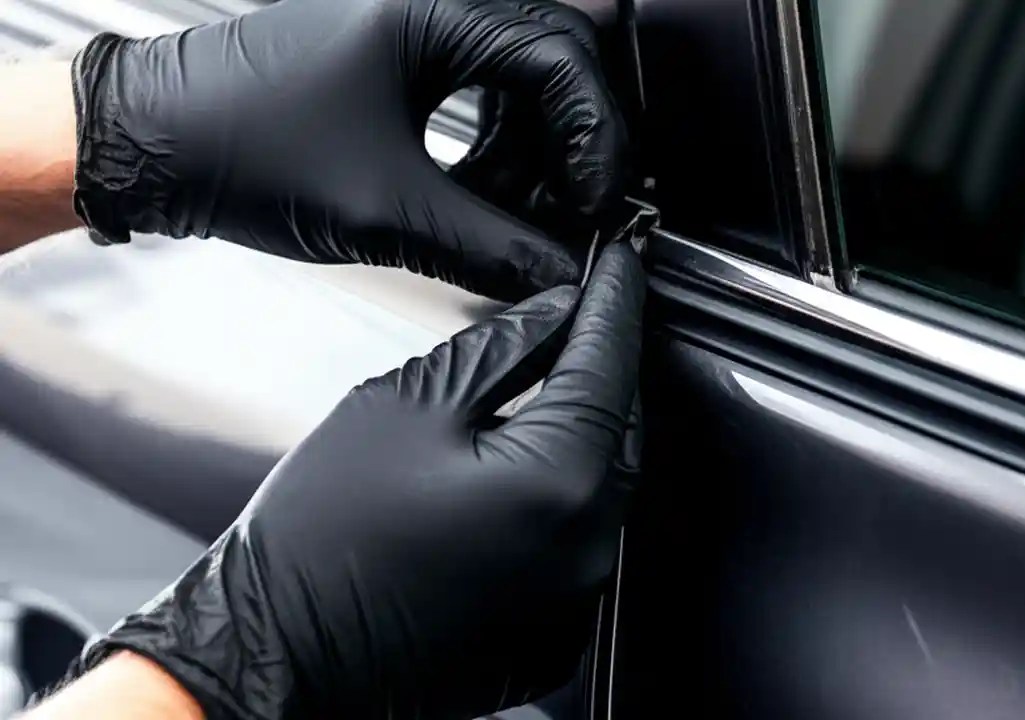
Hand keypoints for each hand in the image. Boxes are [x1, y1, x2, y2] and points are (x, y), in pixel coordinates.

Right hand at [69, 242, 643, 719]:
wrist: (276, 645)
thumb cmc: (322, 534)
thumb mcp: (409, 404)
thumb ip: (502, 346)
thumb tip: (557, 309)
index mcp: (558, 482)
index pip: (611, 364)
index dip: (615, 302)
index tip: (619, 266)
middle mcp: (585, 547)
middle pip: (619, 425)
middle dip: (602, 364)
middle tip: (577, 315)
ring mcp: (573, 597)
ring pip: (604, 482)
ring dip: (582, 428)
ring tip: (538, 384)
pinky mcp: (553, 631)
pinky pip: (580, 539)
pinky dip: (563, 494)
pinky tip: (516, 468)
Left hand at [71, 0, 626, 300]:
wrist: (153, 145)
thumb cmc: (242, 148)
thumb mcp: (386, 211)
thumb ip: (493, 246)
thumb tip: (566, 272)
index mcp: (436, 13)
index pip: (564, 60)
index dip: (597, 139)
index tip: (599, 204)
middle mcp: (434, 7)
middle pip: (555, 66)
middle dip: (575, 147)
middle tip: (579, 212)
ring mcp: (418, 31)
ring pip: (522, 87)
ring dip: (535, 158)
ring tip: (519, 220)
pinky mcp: (400, 63)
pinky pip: (480, 100)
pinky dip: (496, 155)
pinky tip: (482, 202)